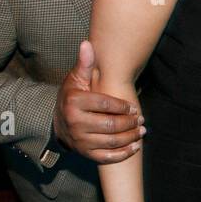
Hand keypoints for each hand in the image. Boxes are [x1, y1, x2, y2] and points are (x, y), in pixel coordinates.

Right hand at [53, 40, 144, 161]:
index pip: (105, 105)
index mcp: (74, 103)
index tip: (133, 107)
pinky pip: (107, 157)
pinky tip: (135, 146)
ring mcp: (80, 141)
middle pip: (110, 125)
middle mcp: (76, 124)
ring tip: (142, 131)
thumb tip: (87, 44)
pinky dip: (123, 153)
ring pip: (111, 141)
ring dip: (130, 137)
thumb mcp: (75, 80)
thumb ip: (84, 64)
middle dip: (129, 123)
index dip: (122, 106)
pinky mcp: (85, 154)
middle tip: (141, 119)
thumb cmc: (72, 97)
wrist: (58, 123)